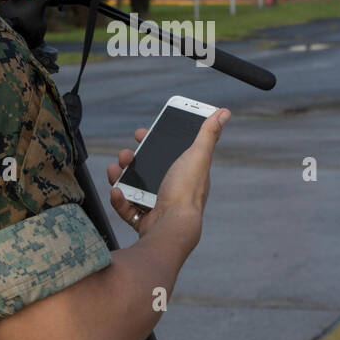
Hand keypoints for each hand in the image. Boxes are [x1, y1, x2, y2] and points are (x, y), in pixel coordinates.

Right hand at [106, 109, 230, 240]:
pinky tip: (117, 191)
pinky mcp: (145, 222)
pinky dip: (120, 199)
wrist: (172, 227)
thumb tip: (224, 113)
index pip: (170, 154)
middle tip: (126, 154)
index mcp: (186, 176)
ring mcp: (158, 207)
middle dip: (132, 159)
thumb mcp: (198, 155)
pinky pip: (127, 207)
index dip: (155, 142)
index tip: (142, 133)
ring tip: (115, 169)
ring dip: (121, 176)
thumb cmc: (186, 191)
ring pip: (134, 187)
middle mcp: (173, 191)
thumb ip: (207, 134)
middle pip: (148, 170)